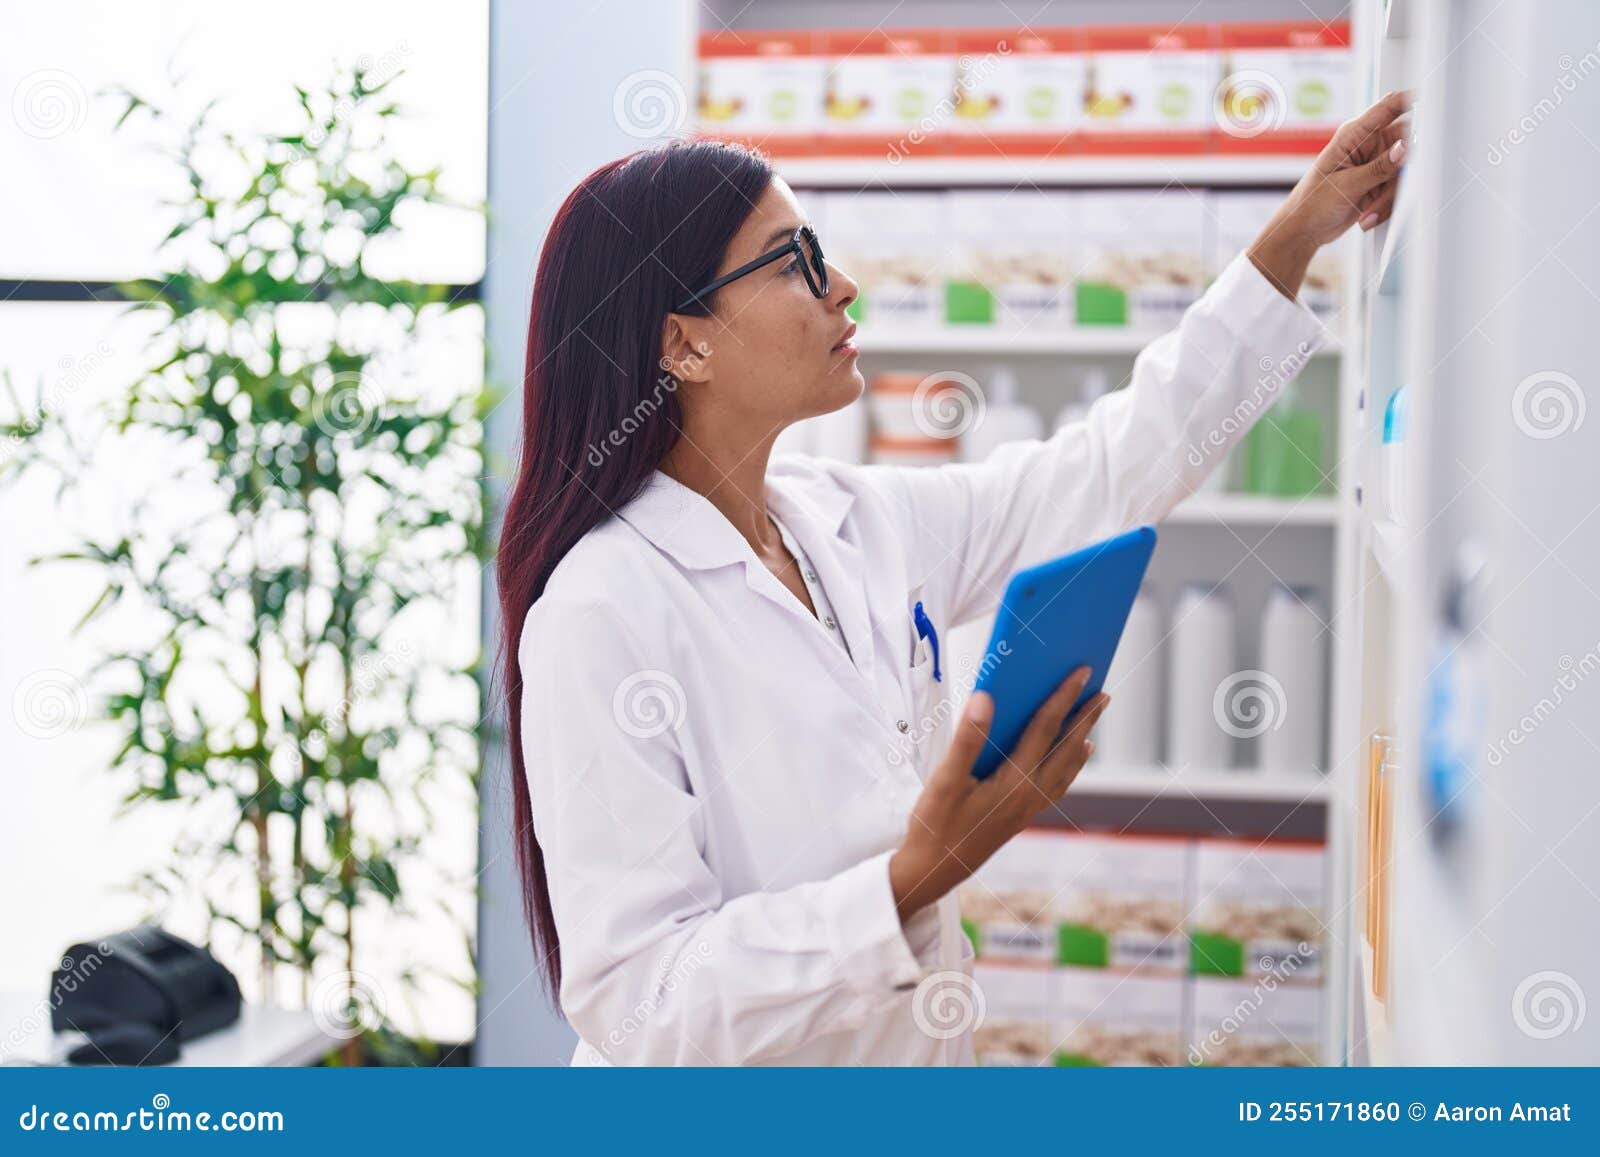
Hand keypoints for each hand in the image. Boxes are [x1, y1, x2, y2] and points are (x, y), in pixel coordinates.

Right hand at [888, 667, 1110, 921]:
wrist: (933, 872)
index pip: (1045, 729)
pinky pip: (1057, 785)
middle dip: (1085, 718)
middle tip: (1103, 693)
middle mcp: (1030, 796)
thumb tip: (986, 698)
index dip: (1064, 697)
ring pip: (1066, 769)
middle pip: (1066, 748)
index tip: (1081, 673)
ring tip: (1091, 722)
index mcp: (1015, 782)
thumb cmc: (935, 825)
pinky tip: (1072, 759)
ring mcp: (1028, 809)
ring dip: (1080, 741)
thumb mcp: (945, 781)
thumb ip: (967, 738)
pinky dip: (1070, 767)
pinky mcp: (1021, 817)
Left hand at [1248, 90, 1412, 298]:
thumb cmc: (1311, 203)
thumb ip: (1379, 167)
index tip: (1435, 104)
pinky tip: (1366, 215)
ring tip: (1366, 211)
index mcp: (1354, 134)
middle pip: (1406, 141)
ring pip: (1404, 172)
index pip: (1390, 106)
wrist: (1304, 230)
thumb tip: (1404, 148)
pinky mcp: (1381, 182)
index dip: (1414, 99)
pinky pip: (1398, 190)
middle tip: (1394, 182)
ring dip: (1388, 196)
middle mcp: (1368, 144)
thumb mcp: (1347, 185)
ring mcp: (1377, 164)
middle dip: (1402, 168)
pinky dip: (1386, 206)